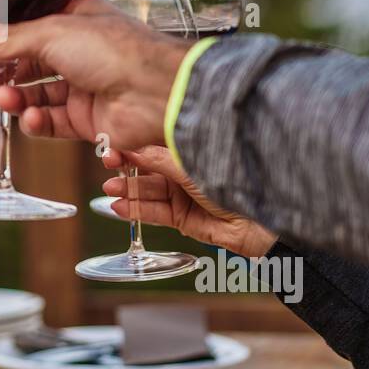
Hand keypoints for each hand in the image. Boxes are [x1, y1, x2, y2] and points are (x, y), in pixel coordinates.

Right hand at [0, 0, 187, 151]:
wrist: (157, 94)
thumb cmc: (118, 52)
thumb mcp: (51, 35)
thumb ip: (6, 37)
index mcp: (75, 21)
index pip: (26, 30)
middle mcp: (80, 52)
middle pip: (28, 66)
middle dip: (0, 76)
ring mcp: (85, 87)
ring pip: (38, 96)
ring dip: (18, 100)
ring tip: (6, 102)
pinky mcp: (89, 119)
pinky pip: (54, 122)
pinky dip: (38, 123)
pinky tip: (32, 119)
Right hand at [101, 145, 276, 257]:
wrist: (261, 220)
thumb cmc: (234, 183)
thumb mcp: (190, 168)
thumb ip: (159, 160)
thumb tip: (131, 149)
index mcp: (187, 153)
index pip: (152, 148)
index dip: (131, 149)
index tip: (112, 148)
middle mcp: (182, 174)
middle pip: (147, 170)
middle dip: (126, 169)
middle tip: (107, 167)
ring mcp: (181, 196)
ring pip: (147, 192)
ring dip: (127, 191)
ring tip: (110, 190)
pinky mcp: (182, 219)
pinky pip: (153, 213)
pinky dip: (136, 210)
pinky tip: (120, 207)